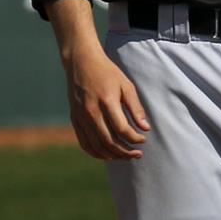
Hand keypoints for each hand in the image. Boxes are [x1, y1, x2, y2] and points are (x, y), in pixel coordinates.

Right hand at [61, 40, 150, 160]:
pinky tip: (107, 155)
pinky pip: (84, 142)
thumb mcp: (126, 86)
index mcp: (107, 101)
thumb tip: (146, 128)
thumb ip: (136, 108)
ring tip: (124, 156)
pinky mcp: (74, 118)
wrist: (81, 62)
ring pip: (96, 145)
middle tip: (138, 154)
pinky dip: (95, 152)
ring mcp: (81, 116)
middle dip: (125, 152)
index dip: (135, 138)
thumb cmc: (107, 73)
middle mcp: (91, 111)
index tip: (143, 139)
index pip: (122, 129)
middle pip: (109, 141)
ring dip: (112, 155)